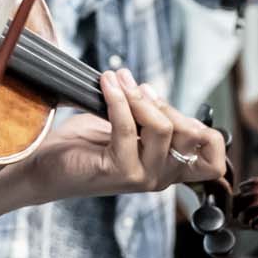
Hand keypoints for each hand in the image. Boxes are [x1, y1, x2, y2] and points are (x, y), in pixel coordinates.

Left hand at [22, 67, 226, 202]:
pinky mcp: (120, 171)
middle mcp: (161, 177)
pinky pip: (128, 126)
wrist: (43, 167)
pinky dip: (118, 99)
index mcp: (169, 168)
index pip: (214, 162)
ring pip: (162, 127)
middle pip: (191, 134)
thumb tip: (152, 90)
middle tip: (136, 86)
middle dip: (163, 102)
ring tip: (117, 80)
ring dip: (138, 96)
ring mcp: (143, 177)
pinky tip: (106, 84)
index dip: (208, 134)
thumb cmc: (83, 145)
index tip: (169, 107)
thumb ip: (147, 116)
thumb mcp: (126, 128)